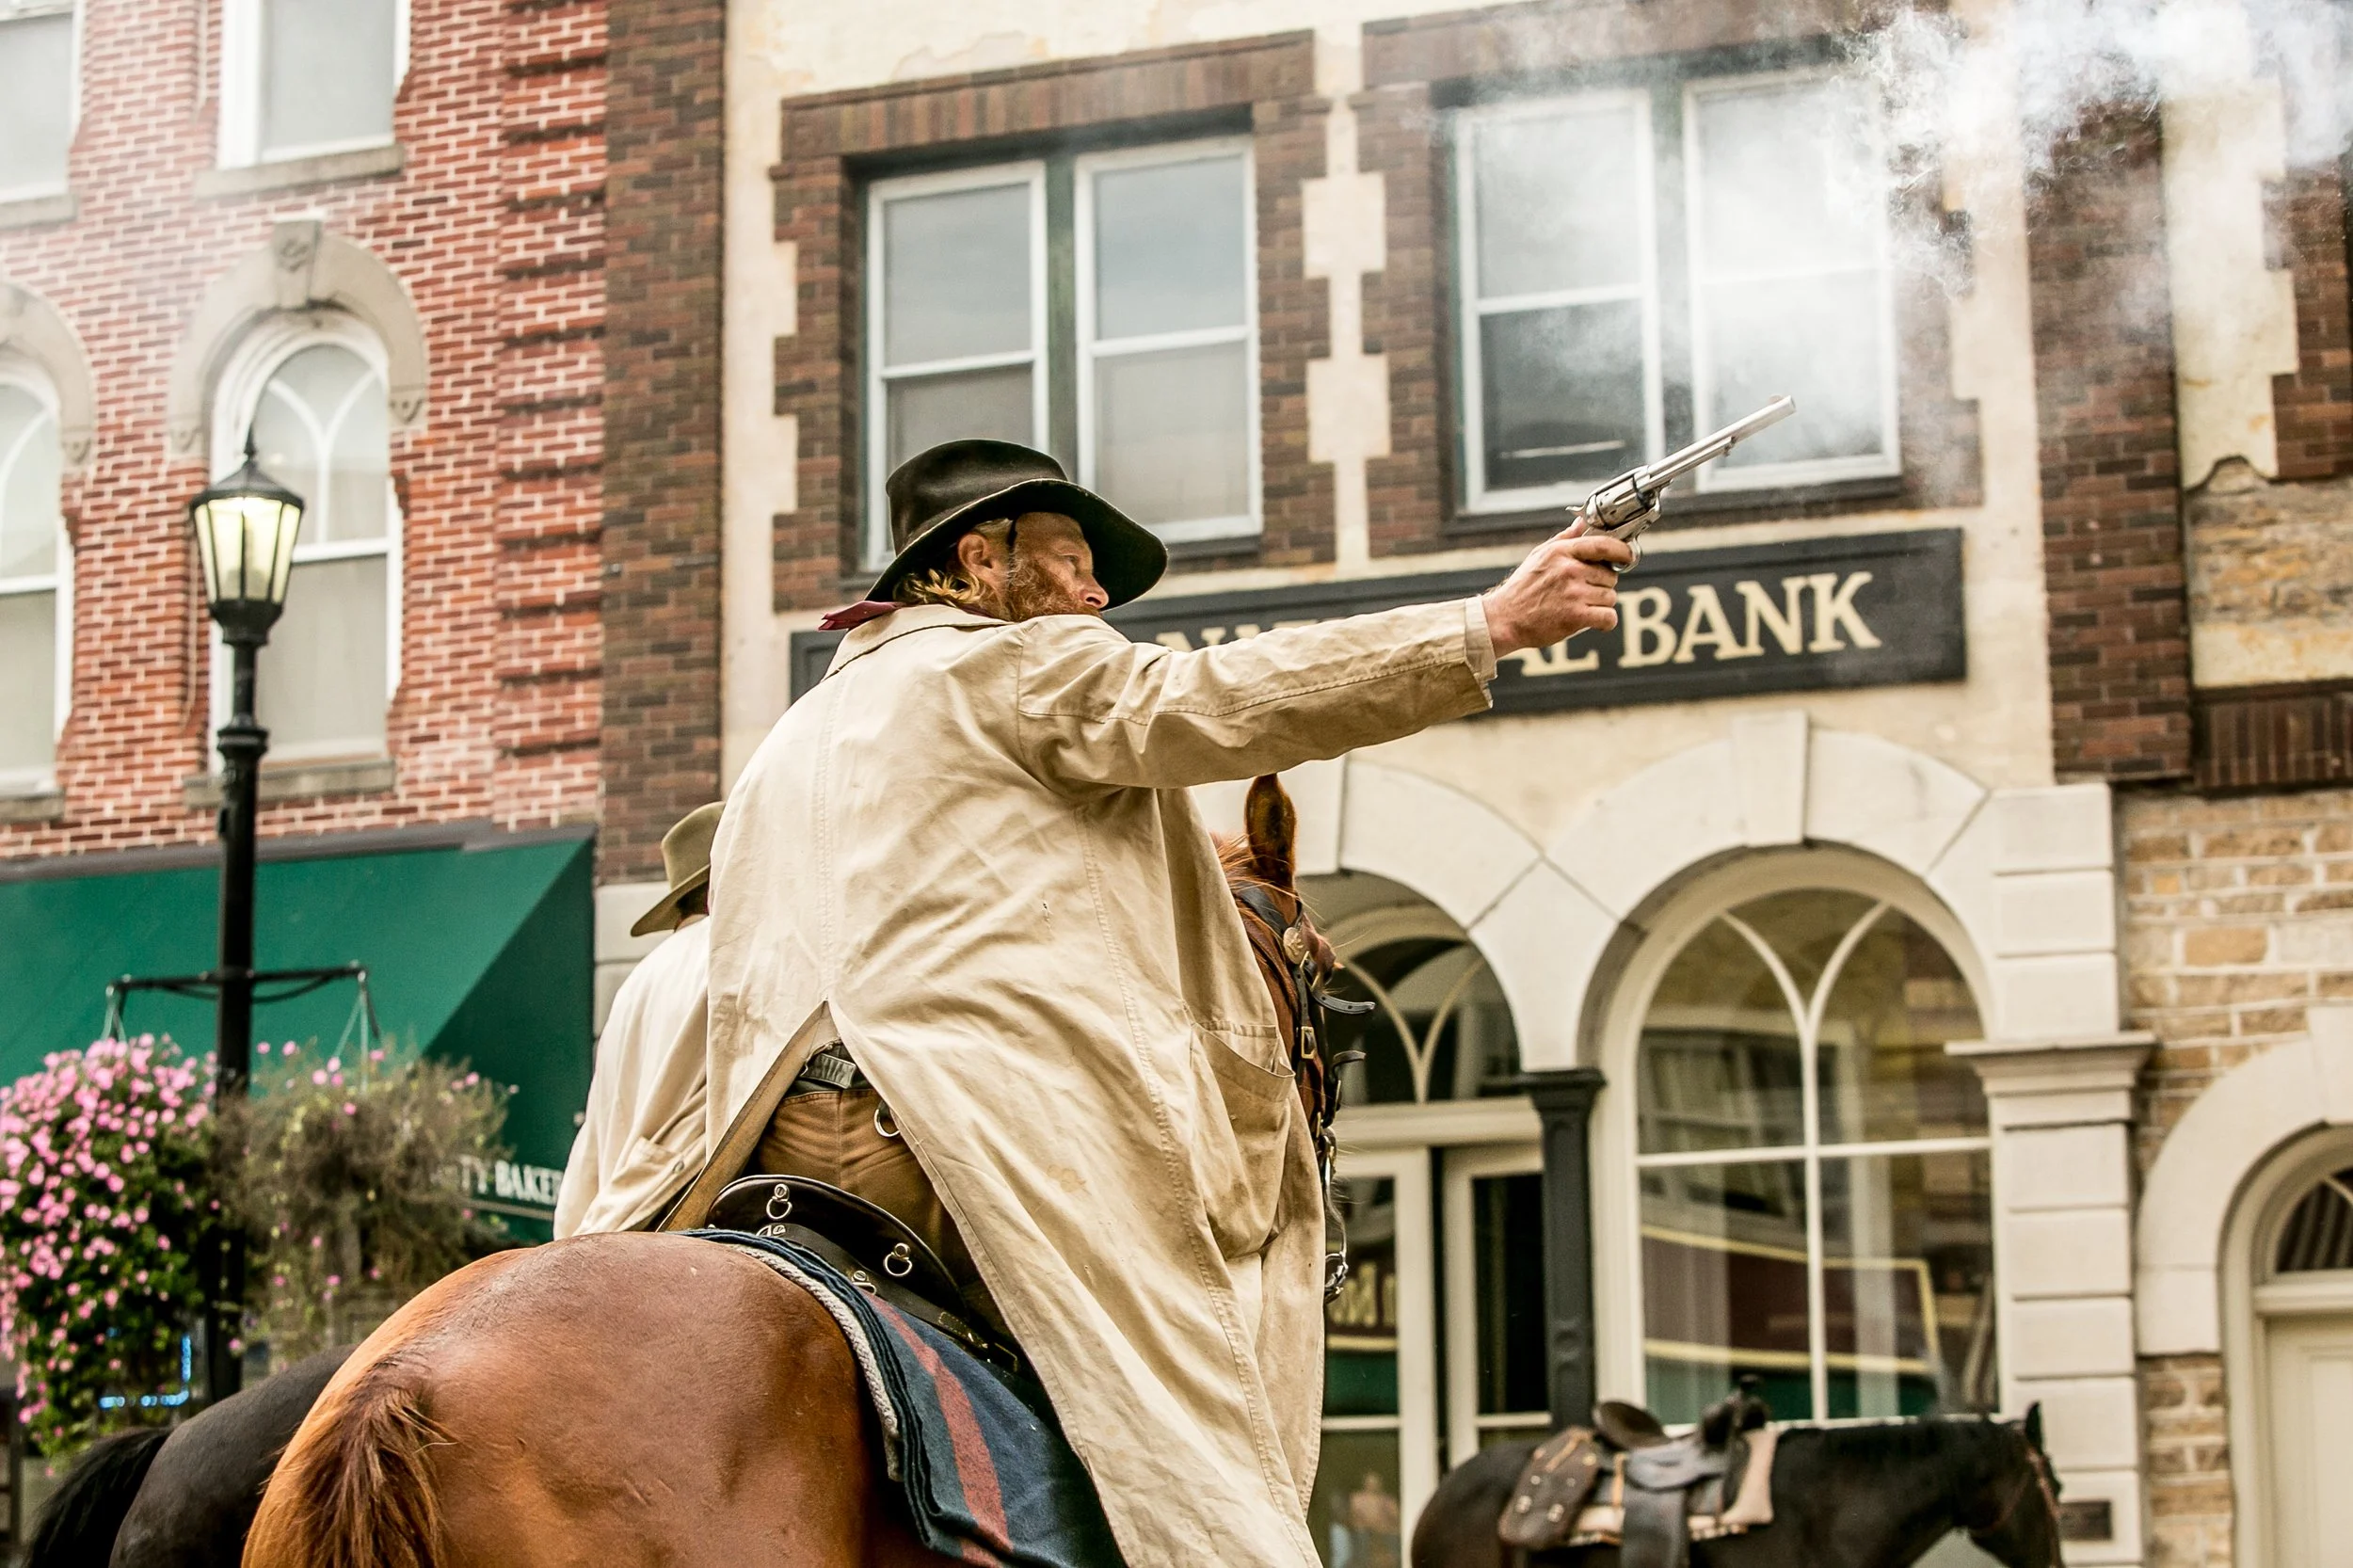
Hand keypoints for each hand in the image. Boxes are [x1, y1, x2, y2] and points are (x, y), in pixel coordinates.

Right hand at [1481, 519, 1632, 655]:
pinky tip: (1593, 621)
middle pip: (1610, 576)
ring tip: (1580, 606)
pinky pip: (1608, 617)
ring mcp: (1574, 593)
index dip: (1621, 550)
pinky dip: (1605, 622)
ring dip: (1600, 604)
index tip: (1627, 556)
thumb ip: (1564, 538)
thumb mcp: (1539, 555)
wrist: (1504, 619)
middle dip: (1602, 585)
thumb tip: (1581, 522)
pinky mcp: (1576, 616)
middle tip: (1583, 592)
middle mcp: (1569, 570)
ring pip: (1610, 597)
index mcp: (1561, 552)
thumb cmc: (1521, 588)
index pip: (1602, 544)